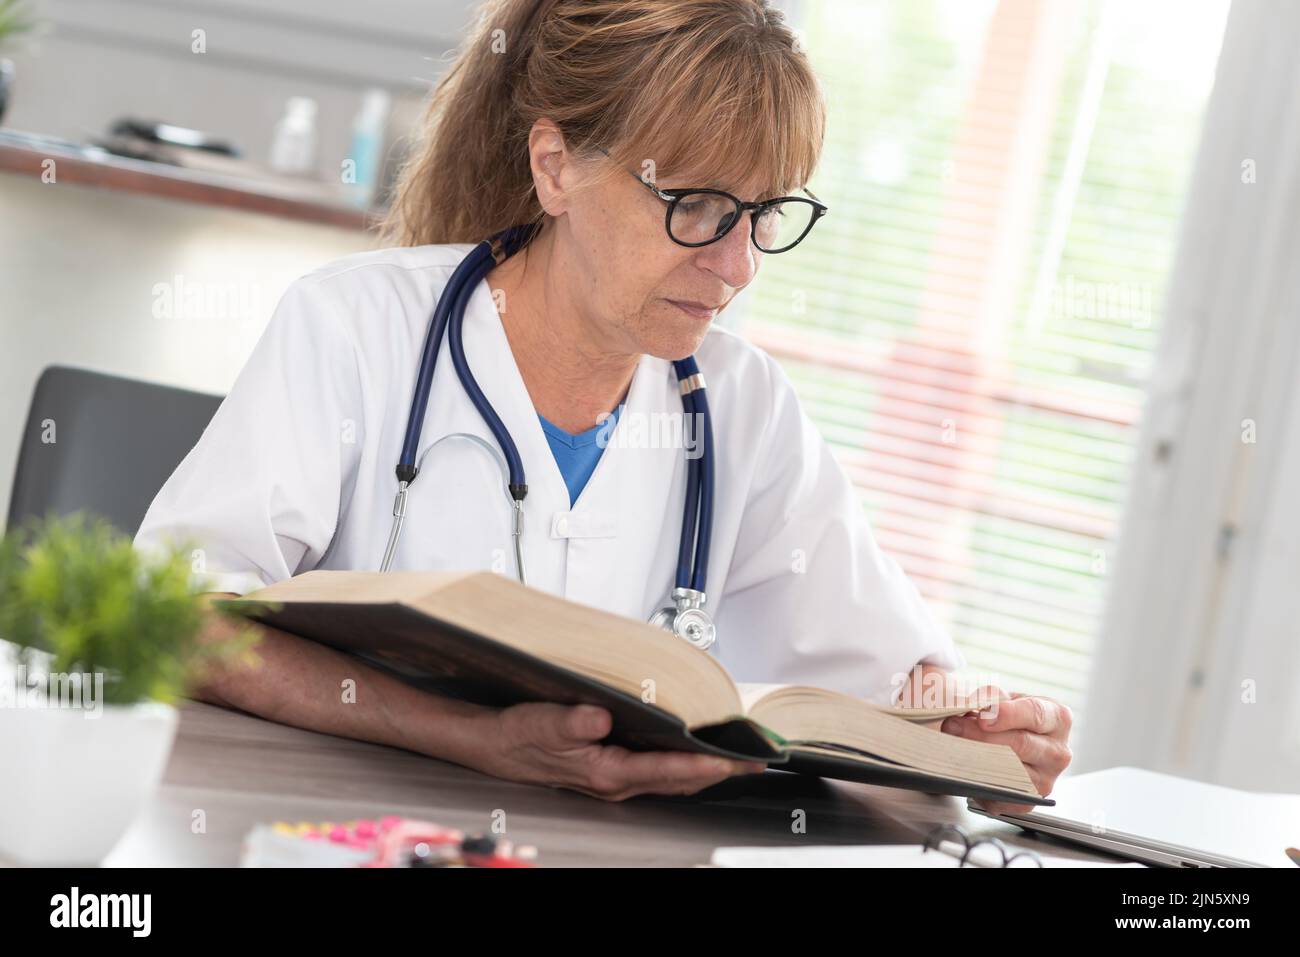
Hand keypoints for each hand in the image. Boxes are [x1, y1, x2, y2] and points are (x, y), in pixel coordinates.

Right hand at [470, 701, 766, 801]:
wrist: (494, 746)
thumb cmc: (518, 735)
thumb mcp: (540, 723)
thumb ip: (572, 722)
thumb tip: (601, 716)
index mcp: (605, 772)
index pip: (667, 769)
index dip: (705, 763)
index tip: (736, 760)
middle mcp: (616, 781)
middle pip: (681, 778)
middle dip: (720, 770)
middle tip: (757, 760)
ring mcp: (616, 780)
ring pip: (673, 778)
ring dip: (707, 769)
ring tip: (739, 757)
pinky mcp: (613, 771)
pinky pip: (660, 772)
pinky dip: (685, 765)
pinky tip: (696, 753)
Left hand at [940, 688, 1072, 814]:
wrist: (1007, 745)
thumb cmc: (1008, 718)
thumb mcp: (1004, 699)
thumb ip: (993, 697)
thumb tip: (977, 703)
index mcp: (1057, 718)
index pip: (1035, 713)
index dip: (1008, 714)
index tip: (983, 717)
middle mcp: (1057, 752)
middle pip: (1019, 743)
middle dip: (980, 734)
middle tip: (952, 726)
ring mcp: (1046, 780)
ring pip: (1009, 770)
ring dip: (975, 756)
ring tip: (951, 744)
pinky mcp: (1027, 802)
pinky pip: (1000, 793)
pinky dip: (978, 780)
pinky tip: (961, 768)